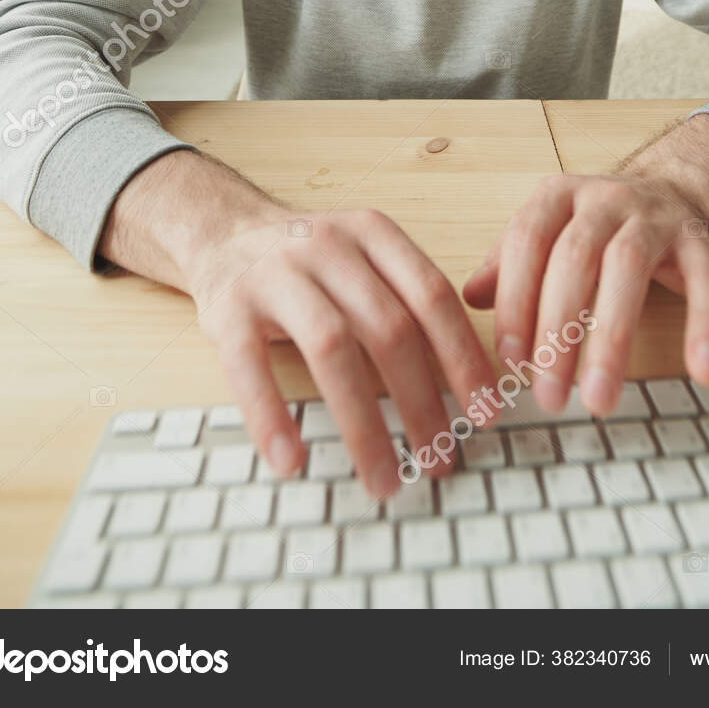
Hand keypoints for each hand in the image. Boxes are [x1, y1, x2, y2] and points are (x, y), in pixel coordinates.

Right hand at [188, 204, 500, 496]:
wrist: (222, 229)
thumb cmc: (309, 262)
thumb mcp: (364, 257)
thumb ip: (408, 302)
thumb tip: (468, 384)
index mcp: (373, 233)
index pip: (431, 295)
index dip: (464, 356)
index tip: (486, 411)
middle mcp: (328, 246)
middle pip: (387, 328)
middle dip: (421, 403)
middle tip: (440, 459)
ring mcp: (276, 274)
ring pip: (331, 348)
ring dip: (363, 424)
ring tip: (385, 479)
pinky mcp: (229, 305)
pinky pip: (250, 366)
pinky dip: (271, 416)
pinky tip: (290, 460)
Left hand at [462, 173, 708, 417]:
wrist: (670, 191)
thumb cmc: (594, 226)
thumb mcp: (548, 233)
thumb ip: (509, 263)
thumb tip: (471, 298)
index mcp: (558, 196)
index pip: (527, 242)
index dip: (516, 301)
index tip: (511, 361)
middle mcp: (604, 199)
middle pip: (574, 260)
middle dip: (557, 331)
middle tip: (548, 396)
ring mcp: (654, 217)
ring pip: (629, 269)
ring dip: (611, 339)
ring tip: (599, 401)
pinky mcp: (699, 239)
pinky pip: (707, 280)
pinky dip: (706, 325)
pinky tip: (703, 371)